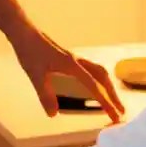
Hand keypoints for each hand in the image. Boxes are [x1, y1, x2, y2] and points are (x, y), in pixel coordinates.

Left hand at [8, 26, 125, 123]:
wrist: (24, 32)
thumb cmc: (29, 51)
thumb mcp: (35, 75)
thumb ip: (45, 95)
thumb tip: (53, 114)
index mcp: (72, 65)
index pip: (94, 86)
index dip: (105, 101)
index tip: (114, 114)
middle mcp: (77, 61)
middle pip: (103, 77)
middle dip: (113, 94)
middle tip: (121, 111)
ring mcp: (74, 59)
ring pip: (99, 72)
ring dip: (108, 86)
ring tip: (113, 101)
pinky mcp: (70, 59)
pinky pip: (91, 70)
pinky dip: (98, 80)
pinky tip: (95, 87)